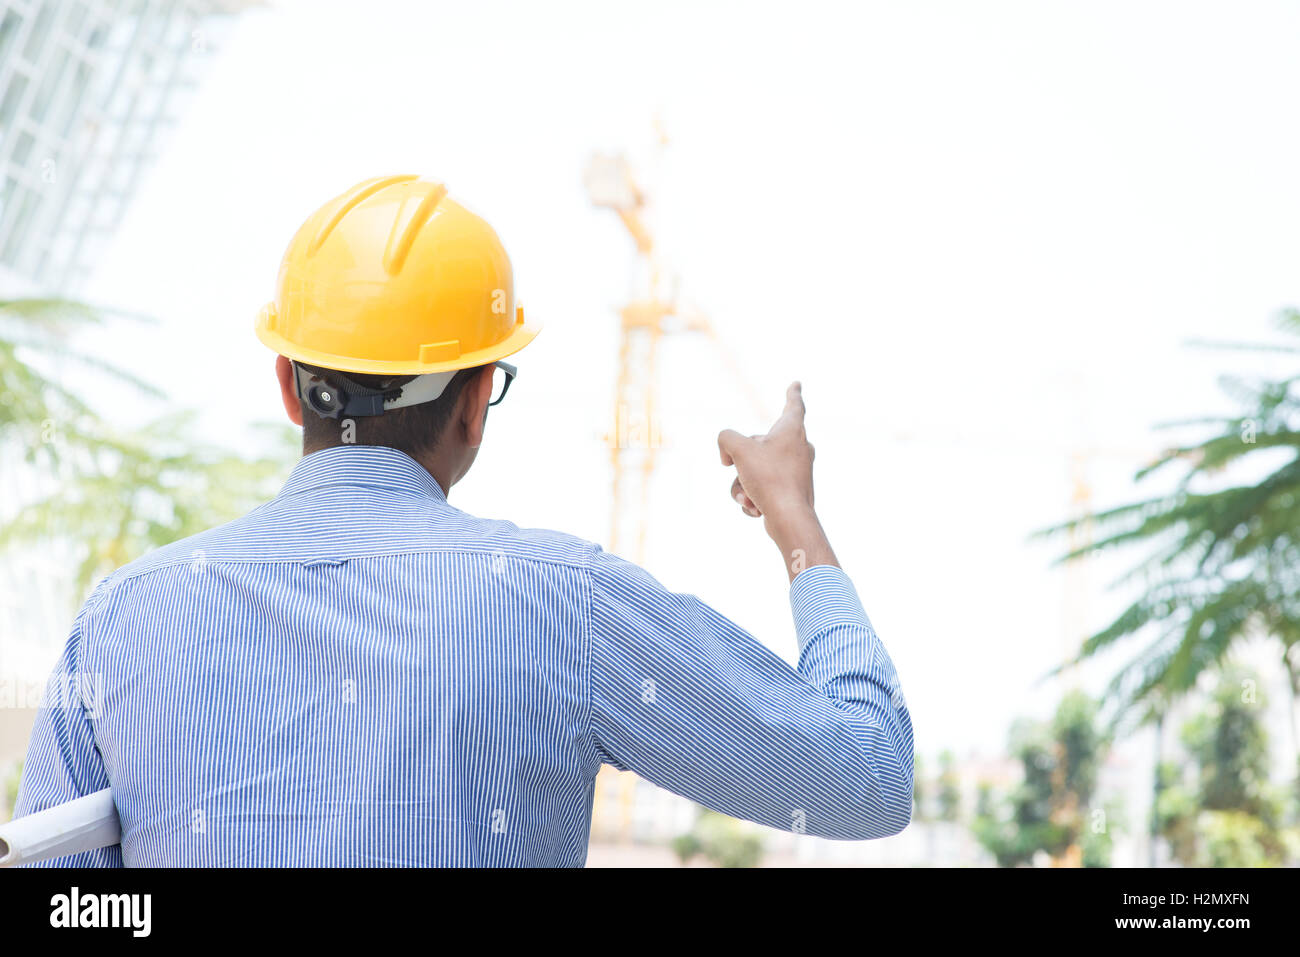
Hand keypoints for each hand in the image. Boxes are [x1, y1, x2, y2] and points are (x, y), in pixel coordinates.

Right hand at [717, 382, 814, 522]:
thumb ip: (726, 438)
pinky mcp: (791, 491)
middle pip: (758, 446)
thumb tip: (729, 455)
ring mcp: (796, 470)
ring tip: (748, 496)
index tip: (796, 383)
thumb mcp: (739, 449)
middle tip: (732, 466)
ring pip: (756, 470)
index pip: (793, 405)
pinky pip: (762, 488)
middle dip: (740, 461)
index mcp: (792, 430)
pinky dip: (753, 498)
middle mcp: (798, 448)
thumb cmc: (769, 479)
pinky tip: (756, 508)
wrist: (789, 519)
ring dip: (742, 485)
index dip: (792, 393)